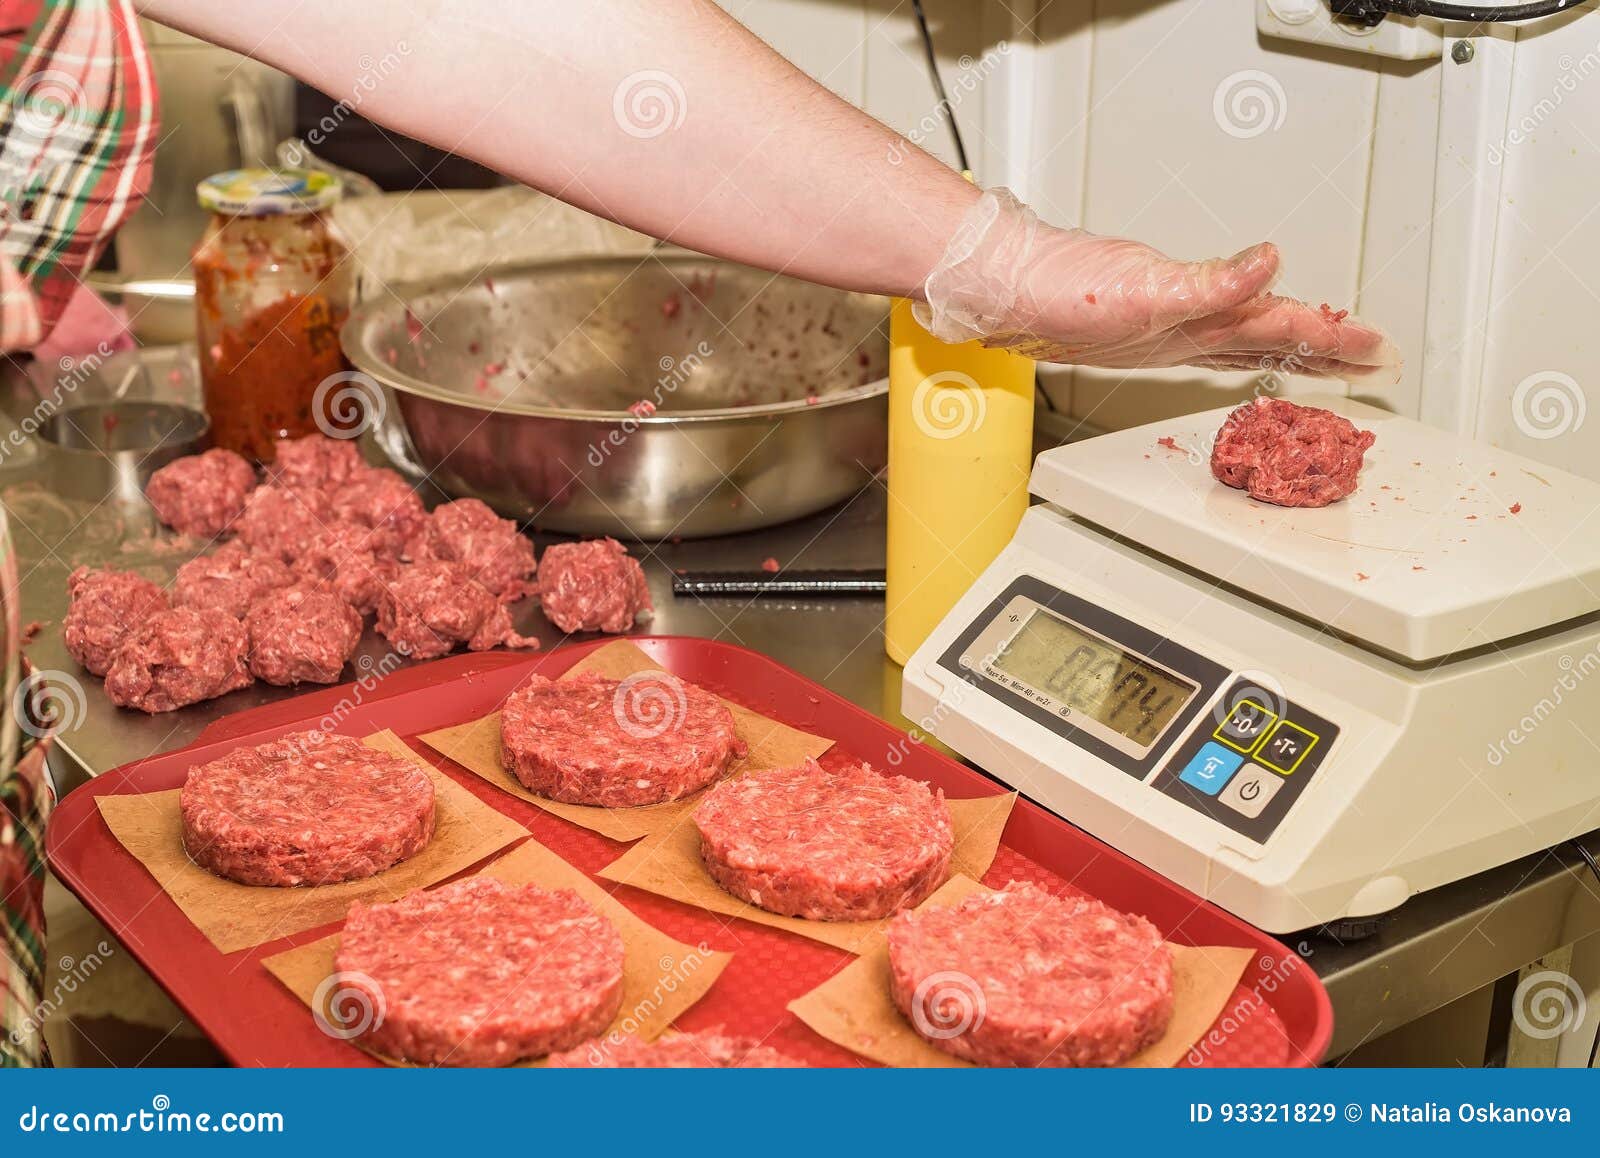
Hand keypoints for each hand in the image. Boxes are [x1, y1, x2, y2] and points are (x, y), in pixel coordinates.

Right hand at [915, 188, 1399, 382]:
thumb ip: (1213, 284)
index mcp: (1196, 329)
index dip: (1333, 340)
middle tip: (1377, 358)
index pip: (1282, 332)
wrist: (1010, 288)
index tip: (1378, 350)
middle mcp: (1189, 331)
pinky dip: (1238, 305)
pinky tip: (1250, 296)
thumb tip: (1270, 266)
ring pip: (1246, 336)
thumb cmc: (1063, 297)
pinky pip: (1208, 315)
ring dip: (1292, 342)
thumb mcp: (1147, 292)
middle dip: (1329, 351)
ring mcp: (1170, 324)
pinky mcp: (1149, 307)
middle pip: (1275, 342)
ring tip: (1331, 347)